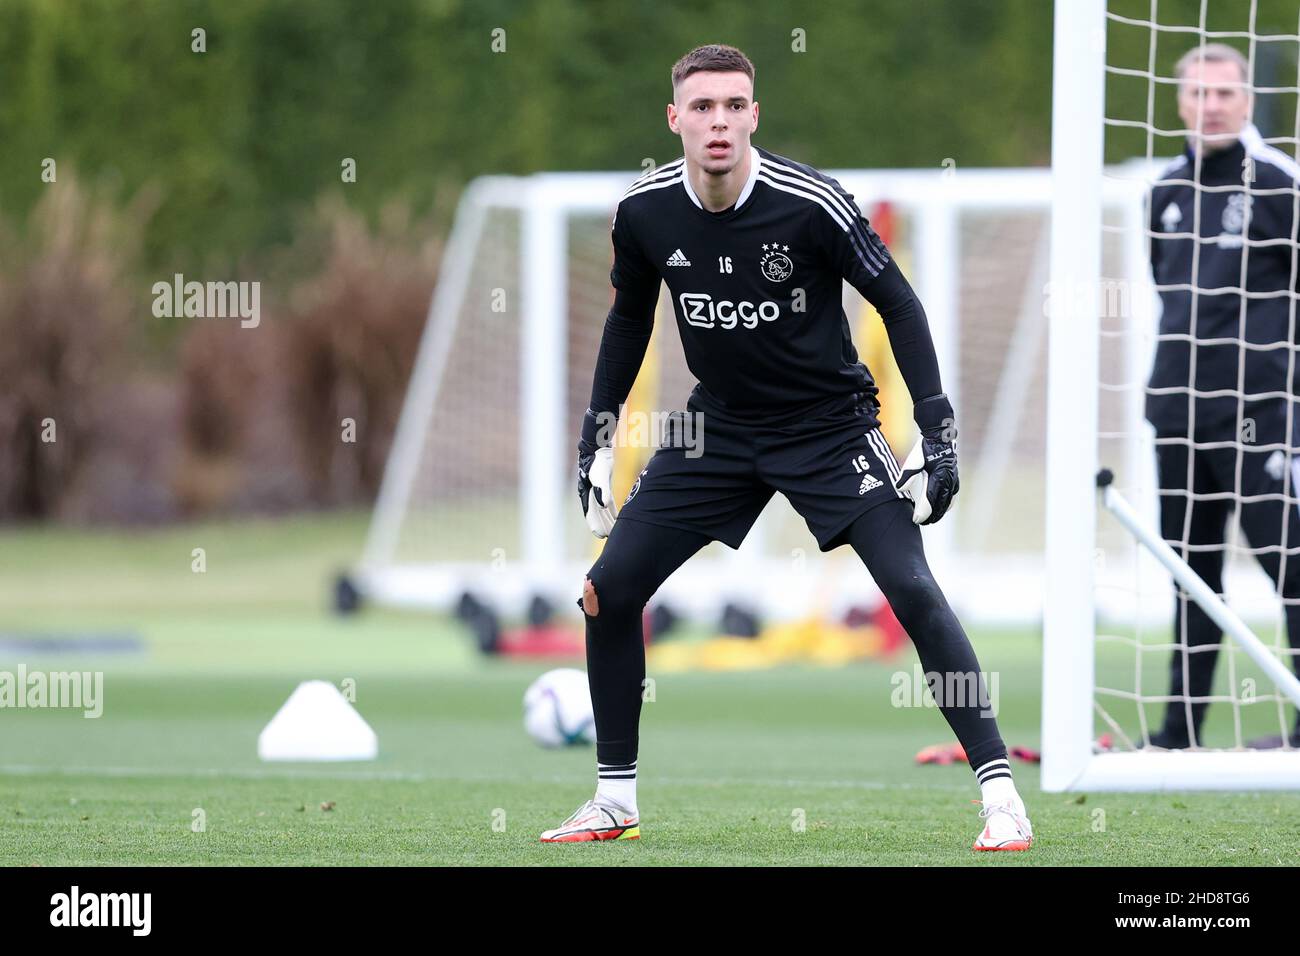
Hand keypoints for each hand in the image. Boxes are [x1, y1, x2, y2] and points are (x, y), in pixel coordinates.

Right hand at [578, 409, 616, 536]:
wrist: (597, 447)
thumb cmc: (597, 461)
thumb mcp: (600, 474)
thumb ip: (602, 489)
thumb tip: (604, 505)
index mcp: (586, 492)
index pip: (590, 513)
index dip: (595, 524)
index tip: (601, 535)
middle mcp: (590, 493)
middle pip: (596, 513)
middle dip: (602, 524)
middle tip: (609, 536)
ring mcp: (596, 490)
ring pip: (602, 509)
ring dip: (608, 519)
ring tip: (613, 530)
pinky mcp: (603, 486)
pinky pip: (608, 502)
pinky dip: (612, 510)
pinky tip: (618, 517)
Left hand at [895, 393, 958, 524]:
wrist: (940, 437)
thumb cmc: (925, 449)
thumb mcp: (913, 460)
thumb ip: (907, 475)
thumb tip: (900, 489)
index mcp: (939, 476)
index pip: (930, 499)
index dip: (923, 512)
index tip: (916, 520)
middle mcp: (949, 480)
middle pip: (940, 505)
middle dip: (931, 516)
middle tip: (921, 523)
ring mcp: (953, 480)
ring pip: (948, 502)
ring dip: (939, 512)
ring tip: (930, 520)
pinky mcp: (955, 479)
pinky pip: (952, 496)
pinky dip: (946, 505)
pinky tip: (940, 509)